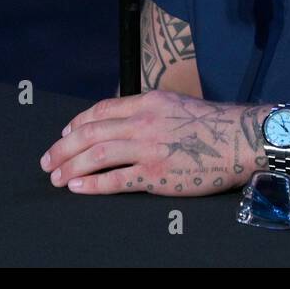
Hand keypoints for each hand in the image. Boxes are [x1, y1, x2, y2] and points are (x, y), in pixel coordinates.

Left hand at [38, 90, 257, 196]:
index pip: (102, 109)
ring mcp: (149, 148)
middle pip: (90, 132)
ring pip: (96, 155)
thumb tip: (124, 123)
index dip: (77, 122)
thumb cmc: (213, 124)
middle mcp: (144, 122)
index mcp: (149, 101)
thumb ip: (150, 111)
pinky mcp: (156, 174)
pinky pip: (115, 180)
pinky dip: (91, 184)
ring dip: (70, 166)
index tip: (65, 134)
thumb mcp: (177, 105)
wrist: (241, 139)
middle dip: (63, 147)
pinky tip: (77, 186)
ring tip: (56, 177)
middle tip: (48, 159)